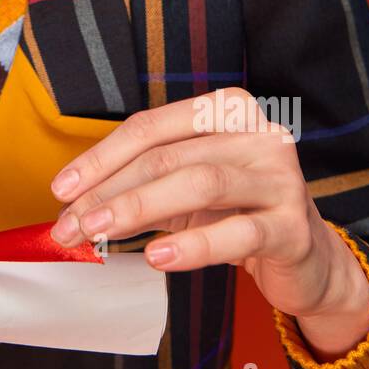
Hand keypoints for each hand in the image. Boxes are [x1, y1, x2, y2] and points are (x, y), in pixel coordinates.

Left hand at [48, 88, 366, 327]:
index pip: (150, 127)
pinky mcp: (293, 226)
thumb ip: (139, 186)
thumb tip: (74, 204)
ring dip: (139, 209)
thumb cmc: (236, 213)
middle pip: (167, 156)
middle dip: (109, 191)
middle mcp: (257, 134)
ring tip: (98, 235)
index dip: (101, 157)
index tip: (62, 189)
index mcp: (226, 110)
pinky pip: (237, 232)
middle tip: (70, 224)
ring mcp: (280, 177)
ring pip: (199, 183)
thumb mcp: (184, 190)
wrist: (306, 258)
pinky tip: (156, 257)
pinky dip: (192, 245)